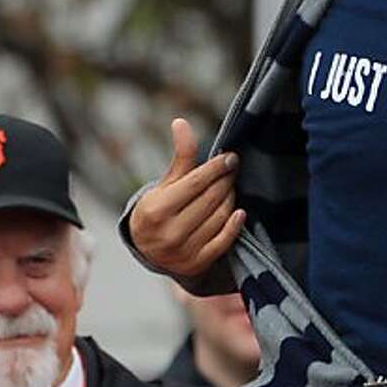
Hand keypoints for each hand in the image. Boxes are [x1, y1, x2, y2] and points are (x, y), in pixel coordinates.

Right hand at [128, 118, 244, 287]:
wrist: (147, 249)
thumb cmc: (158, 209)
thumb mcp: (164, 184)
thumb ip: (180, 157)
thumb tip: (181, 122)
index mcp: (157, 210)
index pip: (196, 182)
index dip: (217, 167)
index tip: (230, 157)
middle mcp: (169, 233)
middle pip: (211, 199)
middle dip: (225, 181)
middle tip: (232, 170)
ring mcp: (183, 251)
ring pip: (220, 217)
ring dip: (230, 199)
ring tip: (230, 188)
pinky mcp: (196, 264)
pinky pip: (224, 241)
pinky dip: (234, 225)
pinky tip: (239, 212)